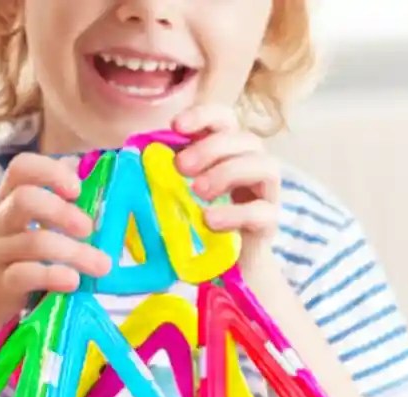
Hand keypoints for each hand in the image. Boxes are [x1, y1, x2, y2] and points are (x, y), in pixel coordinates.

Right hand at [0, 153, 110, 347]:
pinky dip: (54, 276)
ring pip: (33, 242)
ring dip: (74, 252)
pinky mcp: (1, 284)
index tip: (76, 188)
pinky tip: (73, 281)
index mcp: (6, 200)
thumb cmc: (8, 256)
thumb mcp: (21, 224)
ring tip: (101, 265)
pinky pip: (26, 275)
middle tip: (88, 229)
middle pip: (25, 199)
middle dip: (62, 211)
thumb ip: (50, 202)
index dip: (50, 171)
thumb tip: (86, 172)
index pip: (21, 168)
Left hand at [172, 105, 280, 260]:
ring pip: (265, 166)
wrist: (226, 270)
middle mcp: (253, 166)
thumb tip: (138, 157)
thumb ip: (166, 174)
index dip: (204, 116)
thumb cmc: (199, 225)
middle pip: (246, 139)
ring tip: (198, 192)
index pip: (225, 120)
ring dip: (228, 172)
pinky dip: (235, 213)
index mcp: (230, 153)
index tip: (176, 126)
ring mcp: (266, 195)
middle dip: (212, 148)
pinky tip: (210, 220)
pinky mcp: (269, 225)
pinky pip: (262, 212)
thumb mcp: (178, 194)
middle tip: (181, 167)